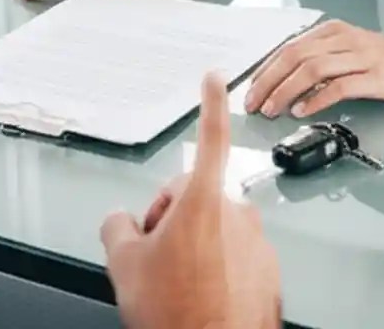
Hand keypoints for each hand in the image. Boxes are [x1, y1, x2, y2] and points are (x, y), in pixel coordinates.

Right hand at [101, 74, 281, 328]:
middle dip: (172, 218)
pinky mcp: (266, 268)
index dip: (210, 104)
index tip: (217, 78)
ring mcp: (255, 243)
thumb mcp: (123, 264)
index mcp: (201, 203)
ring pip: (215, 227)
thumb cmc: (177, 313)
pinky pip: (234, 253)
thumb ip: (116, 227)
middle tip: (155, 254)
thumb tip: (119, 220)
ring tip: (178, 283)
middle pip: (195, 196)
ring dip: (194, 244)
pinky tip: (199, 293)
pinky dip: (216, 266)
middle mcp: (235, 215)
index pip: (209, 139)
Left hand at [245, 21, 383, 118]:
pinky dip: (317, 99)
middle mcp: (344, 40)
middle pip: (294, 56)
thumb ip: (323, 62)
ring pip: (312, 69)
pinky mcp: (378, 77)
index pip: (288, 48)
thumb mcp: (352, 53)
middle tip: (254, 105)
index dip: (264, 71)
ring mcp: (362, 57)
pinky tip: (303, 111)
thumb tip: (287, 84)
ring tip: (272, 110)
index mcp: (333, 32)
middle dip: (268, 82)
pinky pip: (341, 86)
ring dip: (286, 91)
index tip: (250, 92)